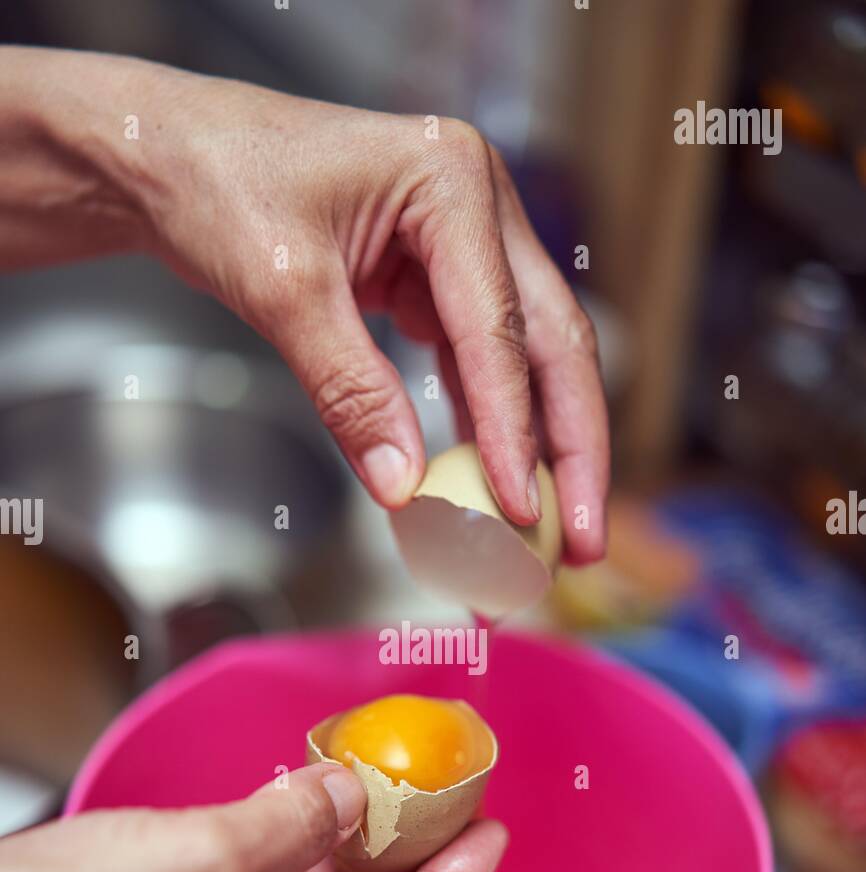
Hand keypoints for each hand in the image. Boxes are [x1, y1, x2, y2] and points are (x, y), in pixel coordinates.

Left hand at [0, 49, 608, 557]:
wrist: (173, 156)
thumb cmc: (221, 187)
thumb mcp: (285, 292)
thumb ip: (349, 391)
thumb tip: (403, 488)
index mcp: (451, 180)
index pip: (497, 330)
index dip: (514, 431)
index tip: (521, 511)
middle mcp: (479, 203)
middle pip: (553, 342)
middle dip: (573, 448)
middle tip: (584, 536)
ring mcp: (467, 239)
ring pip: (531, 357)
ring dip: (544, 445)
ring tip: (556, 529)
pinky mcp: (441, 275)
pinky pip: (481, 359)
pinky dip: (490, 423)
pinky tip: (497, 484)